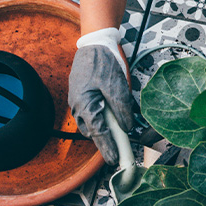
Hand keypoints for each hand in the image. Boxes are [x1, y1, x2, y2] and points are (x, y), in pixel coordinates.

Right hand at [68, 35, 132, 165]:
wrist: (94, 44)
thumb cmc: (103, 62)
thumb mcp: (117, 86)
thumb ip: (122, 109)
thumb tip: (127, 127)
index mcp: (85, 105)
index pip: (98, 133)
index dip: (108, 147)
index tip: (114, 160)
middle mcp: (77, 106)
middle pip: (93, 131)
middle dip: (105, 140)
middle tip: (120, 148)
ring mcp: (78, 101)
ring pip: (91, 123)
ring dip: (103, 129)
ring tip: (118, 131)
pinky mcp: (82, 96)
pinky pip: (91, 113)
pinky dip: (100, 118)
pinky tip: (111, 115)